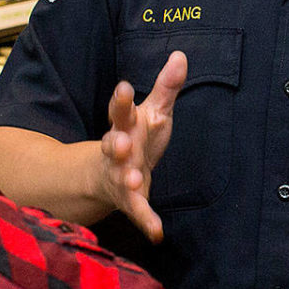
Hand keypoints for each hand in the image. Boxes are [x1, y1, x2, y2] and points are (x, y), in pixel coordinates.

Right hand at [99, 49, 185, 241]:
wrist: (108, 175)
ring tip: (136, 181)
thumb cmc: (136, 136)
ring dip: (128, 179)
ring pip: (122, 178)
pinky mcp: (130, 200)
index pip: (119, 111)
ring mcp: (121, 176)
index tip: (123, 87)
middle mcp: (118, 150)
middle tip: (119, 142)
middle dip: (115, 142)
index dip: (120, 101)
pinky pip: (138, 211)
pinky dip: (147, 221)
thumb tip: (181, 56)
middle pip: (113, 143)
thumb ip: (166, 87)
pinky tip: (156, 232)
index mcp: (125, 125)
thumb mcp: (153, 111)